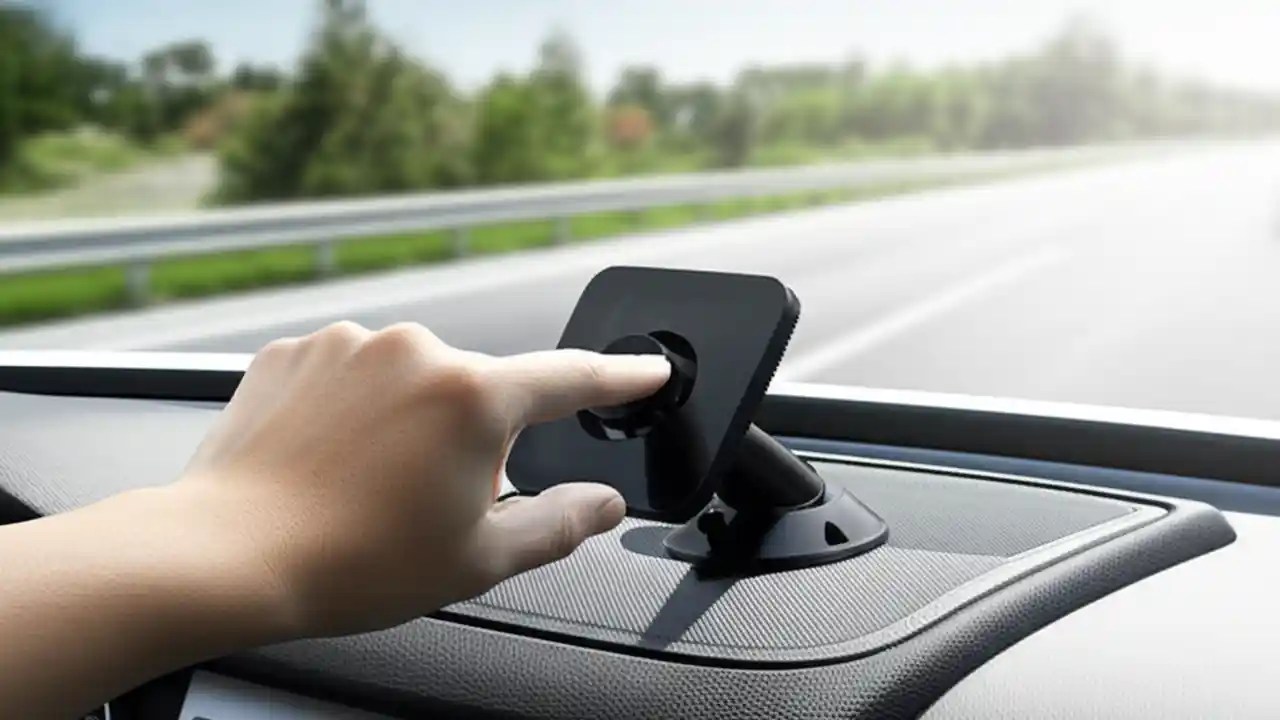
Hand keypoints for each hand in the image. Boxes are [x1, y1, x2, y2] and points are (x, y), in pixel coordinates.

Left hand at [177, 321, 668, 636]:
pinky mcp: (296, 351)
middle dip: (469, 441)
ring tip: (364, 489)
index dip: (621, 376)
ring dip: (407, 424)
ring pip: (411, 382)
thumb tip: (604, 505)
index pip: (571, 378)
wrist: (226, 556)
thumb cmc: (351, 563)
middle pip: (477, 392)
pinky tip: (329, 462)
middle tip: (428, 504)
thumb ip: (560, 522)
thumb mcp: (480, 559)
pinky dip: (352, 412)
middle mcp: (416, 351)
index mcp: (474, 397)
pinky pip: (351, 375)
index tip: (649, 369)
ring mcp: (350, 345)